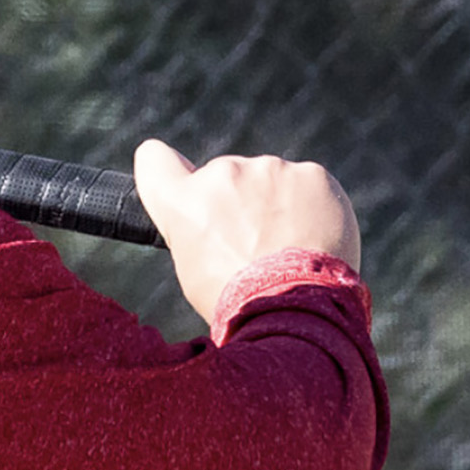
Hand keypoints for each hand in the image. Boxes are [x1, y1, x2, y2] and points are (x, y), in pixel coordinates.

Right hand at [132, 139, 360, 323]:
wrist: (296, 310)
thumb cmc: (237, 300)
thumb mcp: (193, 268)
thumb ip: (194, 226)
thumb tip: (209, 213)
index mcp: (183, 200)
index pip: (155, 159)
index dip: (168, 170)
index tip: (184, 184)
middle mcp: (222, 174)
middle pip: (228, 178)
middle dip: (240, 202)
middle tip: (256, 244)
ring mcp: (269, 170)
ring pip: (270, 180)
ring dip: (277, 204)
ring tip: (291, 247)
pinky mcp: (310, 174)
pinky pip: (308, 184)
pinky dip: (312, 205)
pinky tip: (315, 238)